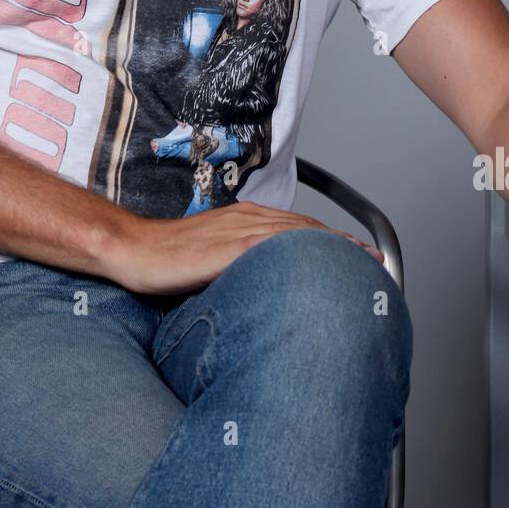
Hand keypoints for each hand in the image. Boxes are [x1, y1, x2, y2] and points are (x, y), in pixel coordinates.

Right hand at [107, 201, 384, 295]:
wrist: (133, 250)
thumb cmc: (166, 260)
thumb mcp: (210, 260)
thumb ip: (239, 265)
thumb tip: (262, 289)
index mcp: (245, 220)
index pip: (299, 228)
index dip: (333, 240)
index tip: (360, 254)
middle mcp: (248, 219)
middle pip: (307, 230)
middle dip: (344, 245)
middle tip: (375, 262)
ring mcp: (239, 230)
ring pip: (298, 236)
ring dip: (334, 249)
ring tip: (362, 266)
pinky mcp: (228, 248)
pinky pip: (273, 249)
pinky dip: (302, 255)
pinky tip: (320, 269)